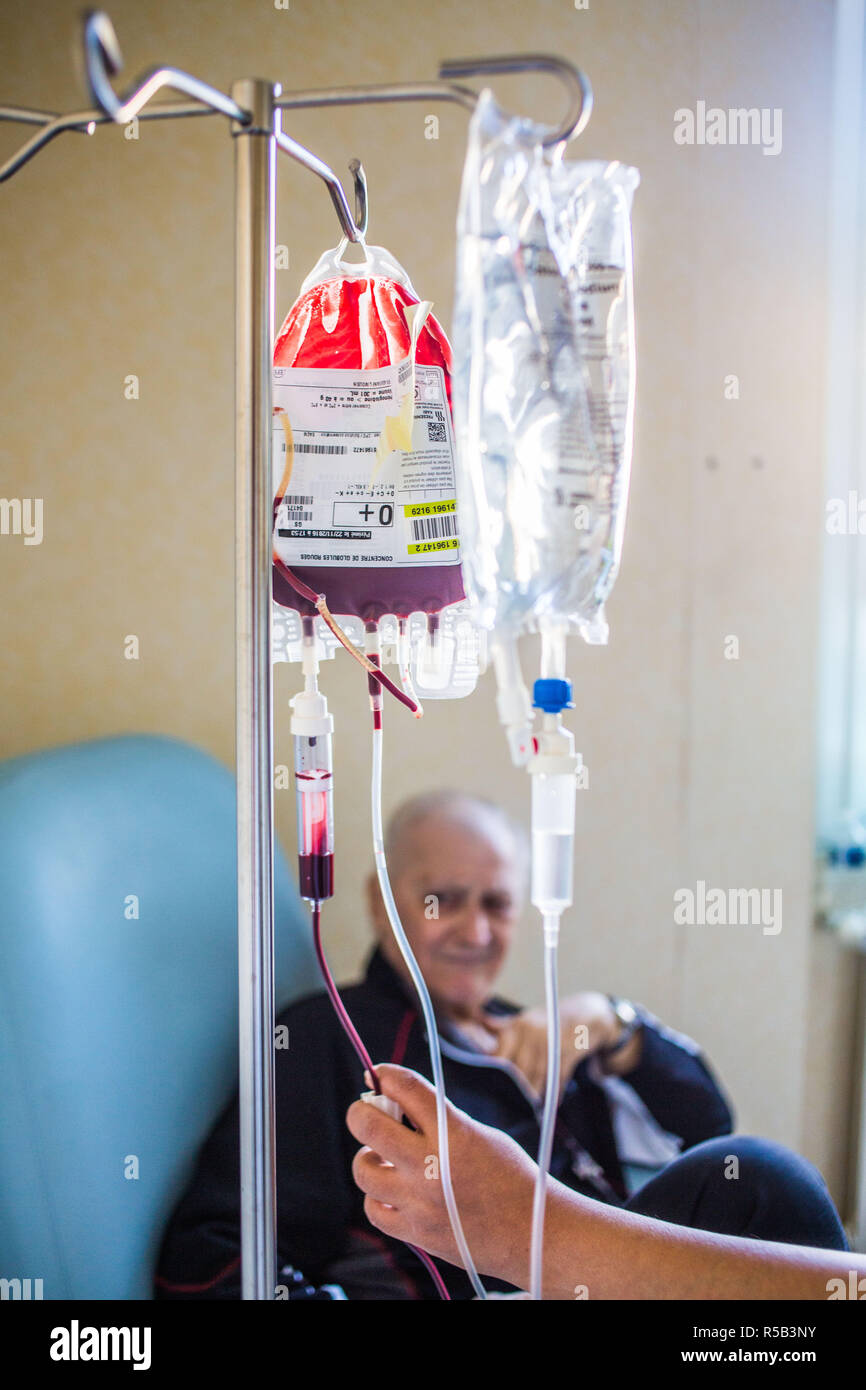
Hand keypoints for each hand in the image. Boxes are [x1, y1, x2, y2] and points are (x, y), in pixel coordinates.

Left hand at [346, 1063, 536, 1281]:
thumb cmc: (510, 1177)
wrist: (533, 1233)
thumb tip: (396, 1103)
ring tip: (383, 1156)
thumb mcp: (478, 1133)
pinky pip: (373, 1209)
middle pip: (368, 1126)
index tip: (379, 1073)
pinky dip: (377, 1195)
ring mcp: (420, 1202)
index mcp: (452, 1132)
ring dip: (368, 1156)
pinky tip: (392, 1189)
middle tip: (366, 1112)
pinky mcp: (416, 1233)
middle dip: (360, 1111)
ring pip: (363, 1169)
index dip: (384, 1074)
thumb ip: (438, 1119)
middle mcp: (431, 1165)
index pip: (405, 1088)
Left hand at [485, 992, 621, 1099]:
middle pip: (520, 1068)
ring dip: (536, 1093)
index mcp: (518, 1025)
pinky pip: (559, 1076)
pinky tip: (553, 1103)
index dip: (499, 1075)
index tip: (496, 1089)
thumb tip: (478, 1025)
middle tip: (515, 1104)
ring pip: (538, 1074)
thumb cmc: (546, 1023)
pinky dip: (556, 1092)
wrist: (583, 1015)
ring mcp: (551, 1040)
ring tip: (532, 1107)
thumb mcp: (523, 1021)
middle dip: (518, 1088)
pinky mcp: (569, 1050)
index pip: (502, 1055)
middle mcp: (532, 1030)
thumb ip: (501, 1028)